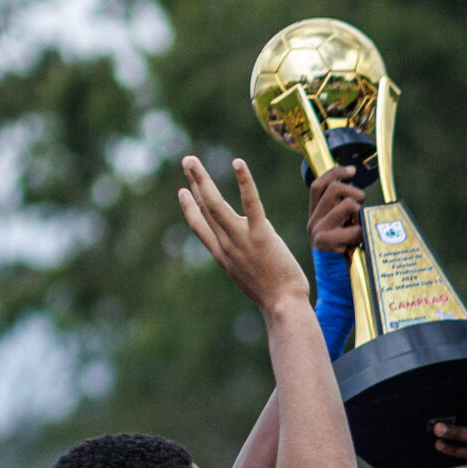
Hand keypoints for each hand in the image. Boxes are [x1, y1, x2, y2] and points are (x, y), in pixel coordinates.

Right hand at [178, 156, 309, 314]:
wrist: (283, 307)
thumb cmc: (274, 297)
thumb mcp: (250, 279)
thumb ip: (244, 262)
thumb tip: (246, 256)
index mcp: (223, 256)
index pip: (200, 227)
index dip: (190, 208)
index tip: (183, 191)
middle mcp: (226, 245)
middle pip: (205, 209)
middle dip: (194, 183)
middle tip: (188, 161)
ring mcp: (241, 239)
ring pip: (215, 204)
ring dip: (202, 179)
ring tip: (192, 160)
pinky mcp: (261, 235)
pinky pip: (250, 203)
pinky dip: (243, 181)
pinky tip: (237, 162)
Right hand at [307, 165, 365, 254]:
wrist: (337, 291)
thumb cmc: (348, 263)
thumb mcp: (347, 232)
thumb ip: (347, 215)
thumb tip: (358, 193)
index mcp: (316, 218)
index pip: (319, 184)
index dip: (335, 172)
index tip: (352, 170)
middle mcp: (313, 222)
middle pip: (334, 188)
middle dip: (355, 193)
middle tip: (363, 208)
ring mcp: (317, 231)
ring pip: (346, 204)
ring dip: (361, 214)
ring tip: (361, 231)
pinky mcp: (324, 242)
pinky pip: (353, 227)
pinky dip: (363, 234)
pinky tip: (361, 245)